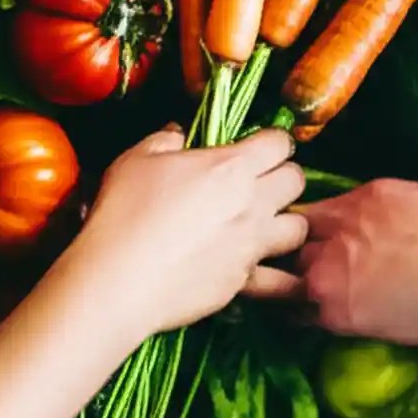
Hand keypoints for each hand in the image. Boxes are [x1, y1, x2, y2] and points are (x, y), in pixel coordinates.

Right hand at [68, 126, 307, 333]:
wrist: (119, 280)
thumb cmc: (125, 212)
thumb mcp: (135, 160)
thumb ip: (164, 140)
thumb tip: (179, 134)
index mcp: (231, 167)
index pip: (279, 142)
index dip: (269, 142)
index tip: (253, 149)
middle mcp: (253, 204)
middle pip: (297, 181)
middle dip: (282, 177)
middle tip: (256, 184)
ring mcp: (252, 247)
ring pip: (298, 229)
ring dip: (283, 223)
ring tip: (257, 226)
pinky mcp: (243, 283)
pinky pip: (272, 273)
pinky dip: (262, 267)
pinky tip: (237, 264)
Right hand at [297, 179, 417, 344]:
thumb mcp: (395, 330)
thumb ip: (355, 318)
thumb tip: (339, 310)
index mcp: (333, 307)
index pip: (290, 304)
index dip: (294, 300)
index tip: (303, 298)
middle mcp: (325, 265)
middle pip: (290, 263)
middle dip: (297, 266)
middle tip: (314, 265)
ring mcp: (342, 225)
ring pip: (300, 226)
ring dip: (305, 233)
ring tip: (324, 236)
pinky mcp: (365, 194)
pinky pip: (333, 203)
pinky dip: (336, 213)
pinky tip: (356, 217)